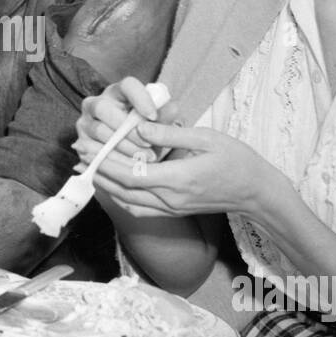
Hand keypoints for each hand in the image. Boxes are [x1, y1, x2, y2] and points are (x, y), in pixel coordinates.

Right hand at [74, 76, 176, 167]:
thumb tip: (172, 108)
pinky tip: (130, 167)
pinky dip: (113, 160)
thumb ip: (164, 116)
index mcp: (118, 92)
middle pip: (105, 108)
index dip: (139, 99)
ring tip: (144, 158)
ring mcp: (85, 122)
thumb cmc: (145, 133)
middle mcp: (96, 103)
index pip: (127, 86)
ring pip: (99, 131)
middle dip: (128, 129)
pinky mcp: (81, 142)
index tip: (153, 116)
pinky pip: (93, 151)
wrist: (128, 153)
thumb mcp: (157, 124)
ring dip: (123, 147)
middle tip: (149, 144)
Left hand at [85, 121, 280, 219]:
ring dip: (105, 183)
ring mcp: (171, 208)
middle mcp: (170, 198)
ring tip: (87, 165)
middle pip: (123, 188)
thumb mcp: (207, 138)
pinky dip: (119, 196)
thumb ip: (171, 134)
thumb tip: (140, 125)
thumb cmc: (236, 160)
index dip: (105, 160)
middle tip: (79, 150)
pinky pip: (138, 208)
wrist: (256, 193)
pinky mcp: (173, 211)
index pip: (130, 173)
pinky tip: (110, 183)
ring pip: (127, 200)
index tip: (88, 145)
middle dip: (98, 169)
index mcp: (178, 178)